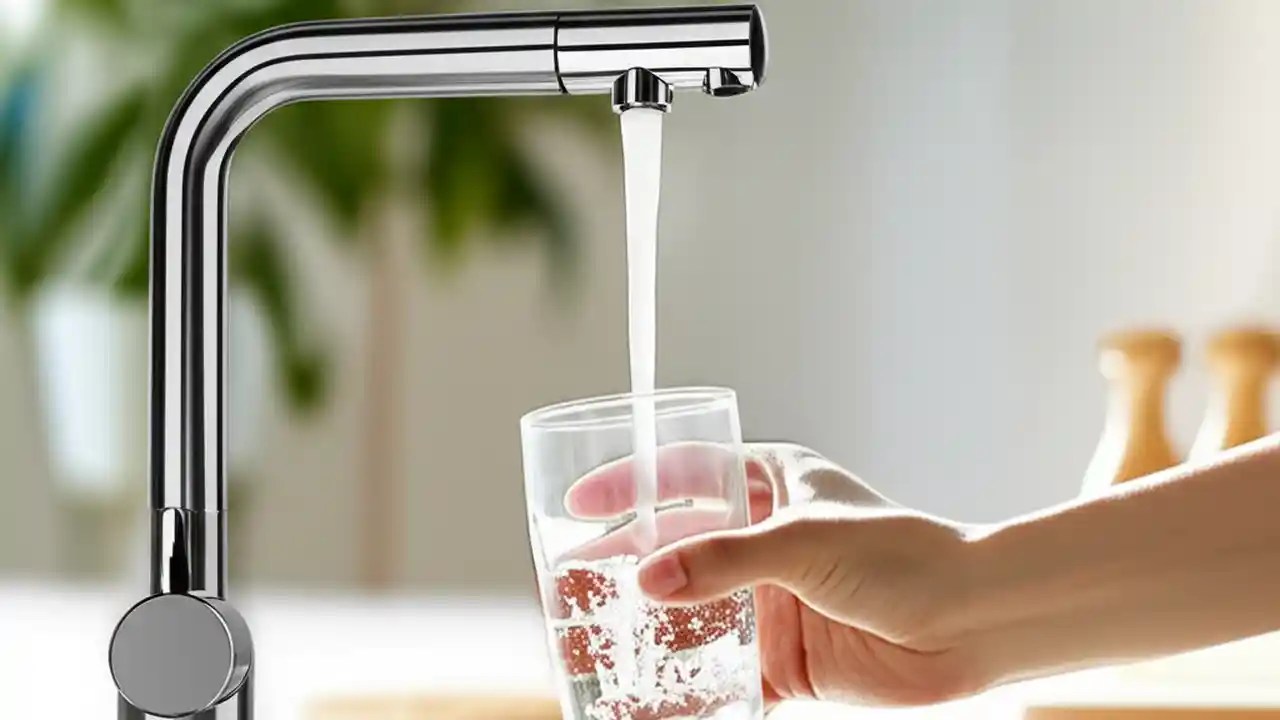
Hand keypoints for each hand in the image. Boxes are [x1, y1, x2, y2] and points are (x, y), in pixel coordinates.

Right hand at [566, 443, 985, 706]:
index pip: (682, 473)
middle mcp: (762, 540)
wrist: (970, 625)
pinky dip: (686, 688)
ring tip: (591, 649)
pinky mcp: (782, 657)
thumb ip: (727, 560)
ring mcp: (769, 600)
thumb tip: (649, 579)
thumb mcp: (805, 540)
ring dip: (644, 632)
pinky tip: (648, 702)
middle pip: (673, 549)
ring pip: (689, 614)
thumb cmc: (905, 556)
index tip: (578, 503)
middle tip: (568, 586)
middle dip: (621, 568)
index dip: (627, 484)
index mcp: (769, 486)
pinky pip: (719, 673)